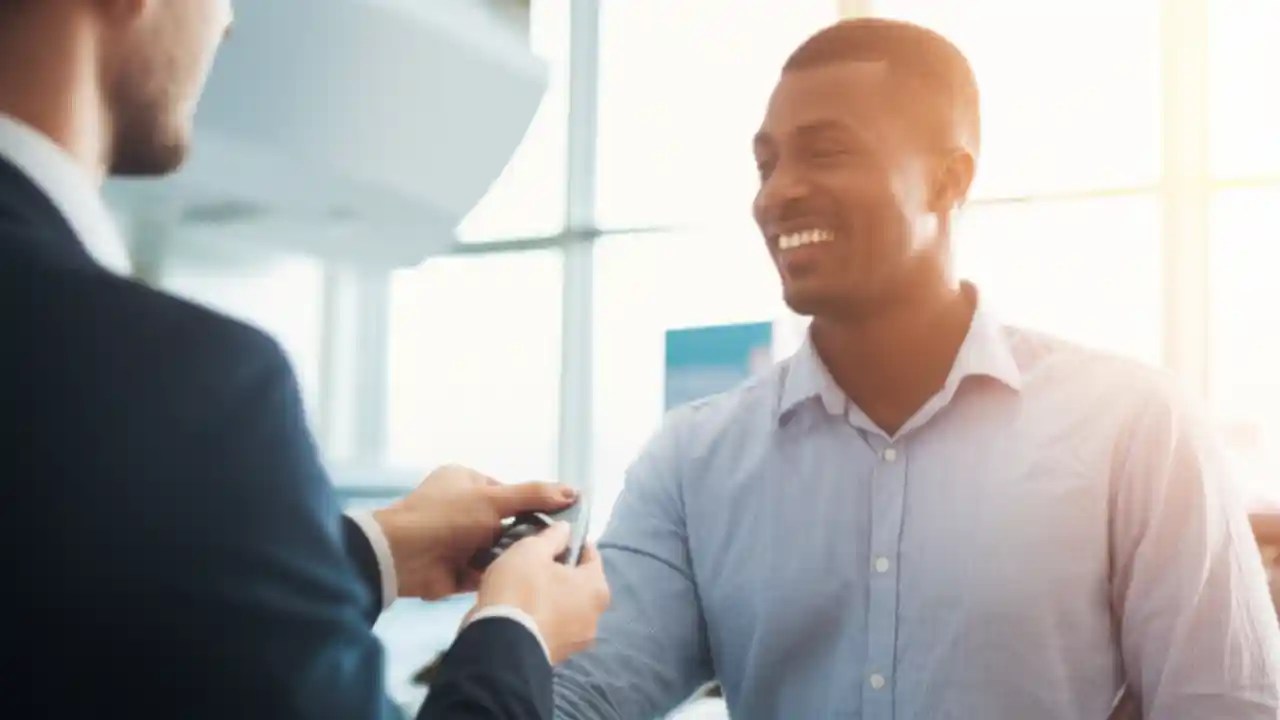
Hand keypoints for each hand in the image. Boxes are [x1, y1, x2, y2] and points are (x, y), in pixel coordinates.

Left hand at [372, 465, 577, 599]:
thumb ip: (533, 495)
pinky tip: (523, 581)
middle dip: (524, 535)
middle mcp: (462, 509)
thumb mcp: (494, 499)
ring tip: (542, 566)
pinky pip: (487, 570)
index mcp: (466, 482)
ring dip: (513, 556)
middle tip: (554, 548)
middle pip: (506, 523)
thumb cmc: (445, 517)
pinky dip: (500, 574)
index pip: (509, 493)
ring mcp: (458, 540)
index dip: (531, 506)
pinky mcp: (456, 569)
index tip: (557, 520)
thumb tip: (574, 491)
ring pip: (498, 548)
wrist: (400, 558)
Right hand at [472, 521, 610, 664]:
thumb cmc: (521, 590)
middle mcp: (595, 616)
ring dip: (551, 598)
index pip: (591, 555)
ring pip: (566, 607)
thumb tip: (566, 529)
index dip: (572, 543)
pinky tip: (521, 611)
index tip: (551, 539)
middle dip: (561, 572)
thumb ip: (552, 537)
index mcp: (597, 587)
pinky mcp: (558, 656)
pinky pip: (552, 627)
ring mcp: (577, 641)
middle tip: (534, 564)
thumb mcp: (531, 551)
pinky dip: (542, 618)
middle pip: (580, 584)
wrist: (499, 647)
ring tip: (524, 588)